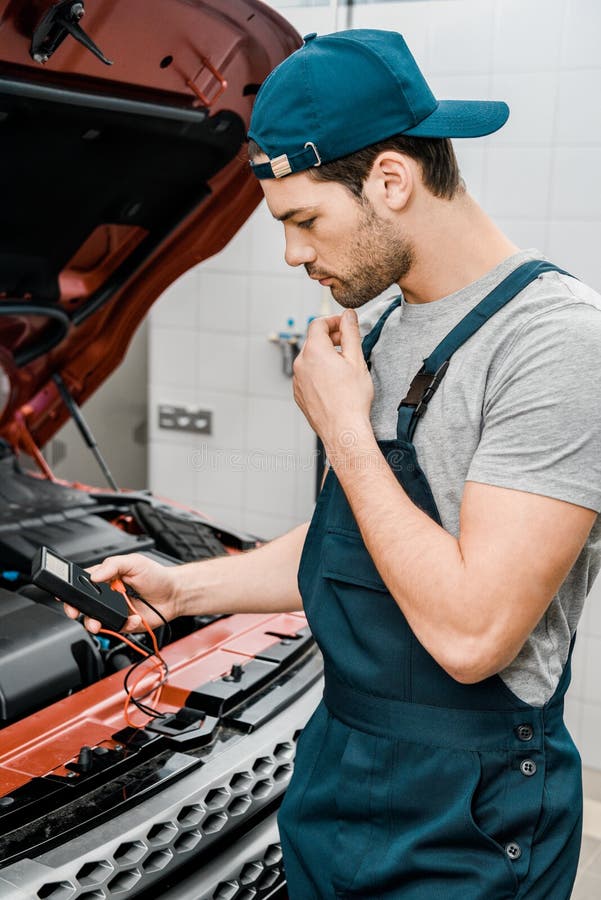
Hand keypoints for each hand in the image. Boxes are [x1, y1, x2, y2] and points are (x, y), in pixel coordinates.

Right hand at [62, 553, 179, 633]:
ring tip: (99, 623)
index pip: (83, 584)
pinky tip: (135, 617)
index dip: (72, 591)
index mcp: (106, 578)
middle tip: (77, 613)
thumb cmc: (156, 575)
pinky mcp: (124, 624)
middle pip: (85, 605)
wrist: (175, 594)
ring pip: (96, 621)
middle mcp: (108, 596)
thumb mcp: (134, 562)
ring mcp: (115, 611)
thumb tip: (94, 576)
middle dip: (78, 611)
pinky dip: (124, 625)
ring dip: (95, 623)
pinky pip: (116, 629)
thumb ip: (113, 565)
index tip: (66, 596)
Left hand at [293, 308, 374, 450]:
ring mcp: (297, 381)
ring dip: (325, 357)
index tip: (345, 326)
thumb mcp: (356, 359)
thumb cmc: (352, 398)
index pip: (318, 324)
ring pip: (310, 360)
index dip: (333, 321)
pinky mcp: (299, 395)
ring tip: (345, 368)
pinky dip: (319, 373)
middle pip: (313, 341)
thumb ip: (350, 332)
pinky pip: (308, 376)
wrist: (343, 430)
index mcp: (314, 351)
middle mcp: (300, 364)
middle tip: (349, 347)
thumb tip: (348, 314)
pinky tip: (336, 384)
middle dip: (331, 339)